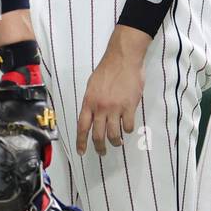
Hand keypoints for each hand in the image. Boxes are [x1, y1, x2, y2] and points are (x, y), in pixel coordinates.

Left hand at [76, 27, 147, 155]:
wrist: (123, 58)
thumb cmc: (107, 69)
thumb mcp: (92, 85)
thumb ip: (92, 101)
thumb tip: (93, 114)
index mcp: (89, 102)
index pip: (82, 126)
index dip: (81, 142)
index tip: (81, 152)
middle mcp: (100, 108)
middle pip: (98, 135)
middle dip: (100, 147)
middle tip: (102, 152)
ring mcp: (115, 108)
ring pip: (114, 134)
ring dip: (115, 142)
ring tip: (117, 142)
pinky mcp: (129, 107)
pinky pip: (128, 126)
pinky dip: (128, 130)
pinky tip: (128, 127)